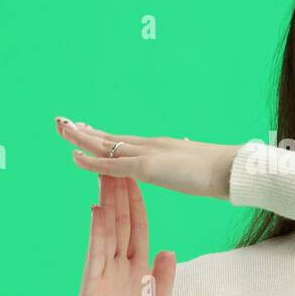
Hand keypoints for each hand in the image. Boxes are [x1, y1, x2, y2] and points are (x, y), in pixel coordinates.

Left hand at [54, 116, 237, 200]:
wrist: (233, 170)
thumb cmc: (222, 173)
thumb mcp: (196, 170)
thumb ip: (183, 168)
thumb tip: (179, 168)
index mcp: (160, 148)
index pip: (124, 140)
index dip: (103, 135)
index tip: (86, 128)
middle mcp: (150, 146)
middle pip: (110, 137)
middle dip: (85, 130)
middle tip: (63, 122)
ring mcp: (148, 155)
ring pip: (106, 144)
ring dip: (81, 137)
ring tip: (61, 128)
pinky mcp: (148, 168)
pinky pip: (112, 165)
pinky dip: (92, 161)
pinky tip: (74, 156)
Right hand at [76, 173, 176, 295]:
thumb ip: (163, 278)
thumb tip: (168, 249)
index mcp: (137, 272)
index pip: (137, 229)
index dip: (138, 204)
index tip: (140, 178)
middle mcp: (118, 268)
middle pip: (120, 223)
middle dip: (120, 193)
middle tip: (119, 161)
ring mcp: (103, 275)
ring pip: (107, 232)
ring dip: (108, 203)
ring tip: (107, 174)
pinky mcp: (91, 287)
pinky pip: (95, 254)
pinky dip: (97, 232)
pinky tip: (98, 210)